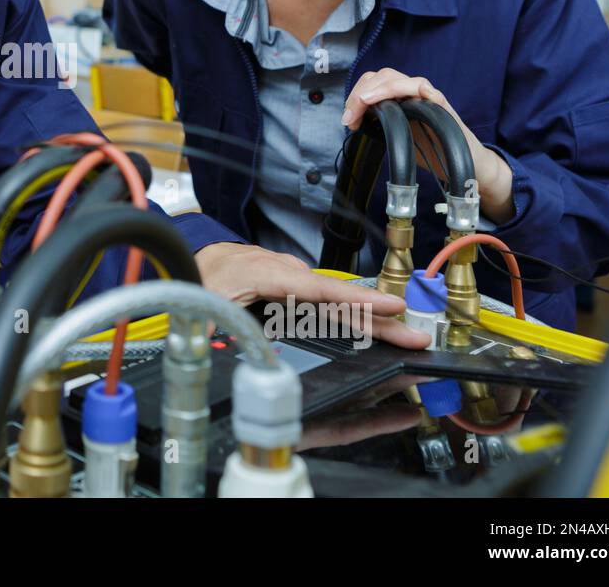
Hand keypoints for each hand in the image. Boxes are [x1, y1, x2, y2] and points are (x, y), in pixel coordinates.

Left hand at [194, 242, 430, 348]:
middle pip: (338, 298)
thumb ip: (219, 326)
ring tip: (404, 337)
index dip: (356, 301)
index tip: (391, 307)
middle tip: (415, 337)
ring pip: (336, 301)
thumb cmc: (200, 278)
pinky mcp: (292, 285)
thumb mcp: (205, 303)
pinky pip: (326, 302)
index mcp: (266, 275)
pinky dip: (351, 314)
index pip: (319, 290)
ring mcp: (291, 277)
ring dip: (369, 318)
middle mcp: (286, 272)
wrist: (193, 259)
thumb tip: (221, 350)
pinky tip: (374, 329)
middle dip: (379, 317)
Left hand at [340, 68, 513, 222]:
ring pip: (402, 80)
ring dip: (380, 90)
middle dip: (361, 93)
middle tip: (350, 116)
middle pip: (383, 76)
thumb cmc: (431, 149)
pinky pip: (428, 91)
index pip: (373, 84)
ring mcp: (428, 99)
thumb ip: (378, 124)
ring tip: (365, 103)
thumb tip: (352, 121)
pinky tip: (401, 95)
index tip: (347, 119)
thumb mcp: (397, 136)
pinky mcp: (443, 108)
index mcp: (399, 99)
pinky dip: (415, 89)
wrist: (463, 163)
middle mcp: (412, 94)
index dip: (356, 96)